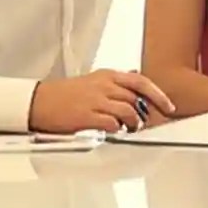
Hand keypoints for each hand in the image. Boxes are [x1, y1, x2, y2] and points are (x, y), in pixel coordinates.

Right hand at [29, 69, 175, 133]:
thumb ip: (114, 83)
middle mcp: (104, 85)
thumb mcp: (92, 81)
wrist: (39, 101)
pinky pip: (113, 123)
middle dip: (144, 114)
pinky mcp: (87, 115)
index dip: (158, 95)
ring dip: (133, 124)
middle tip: (141, 124)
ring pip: (129, 111)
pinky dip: (117, 129)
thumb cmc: (64, 94)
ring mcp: (96, 100)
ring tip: (127, 129)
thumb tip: (135, 79)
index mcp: (106, 75)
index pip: (141, 82)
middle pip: (137, 99)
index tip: (168, 107)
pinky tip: (113, 131)